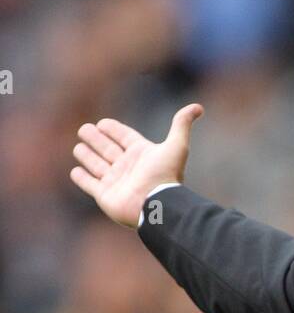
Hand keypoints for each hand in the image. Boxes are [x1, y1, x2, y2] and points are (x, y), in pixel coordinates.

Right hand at [70, 103, 203, 226]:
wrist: (157, 204)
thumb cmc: (165, 175)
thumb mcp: (176, 145)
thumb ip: (182, 124)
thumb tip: (198, 107)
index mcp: (141, 155)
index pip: (124, 138)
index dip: (114, 130)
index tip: (102, 123)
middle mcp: (127, 168)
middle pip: (108, 150)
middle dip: (96, 140)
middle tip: (83, 129)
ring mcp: (115, 182)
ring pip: (97, 165)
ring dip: (87, 156)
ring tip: (78, 147)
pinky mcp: (105, 196)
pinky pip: (90, 185)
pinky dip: (82, 178)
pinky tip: (75, 171)